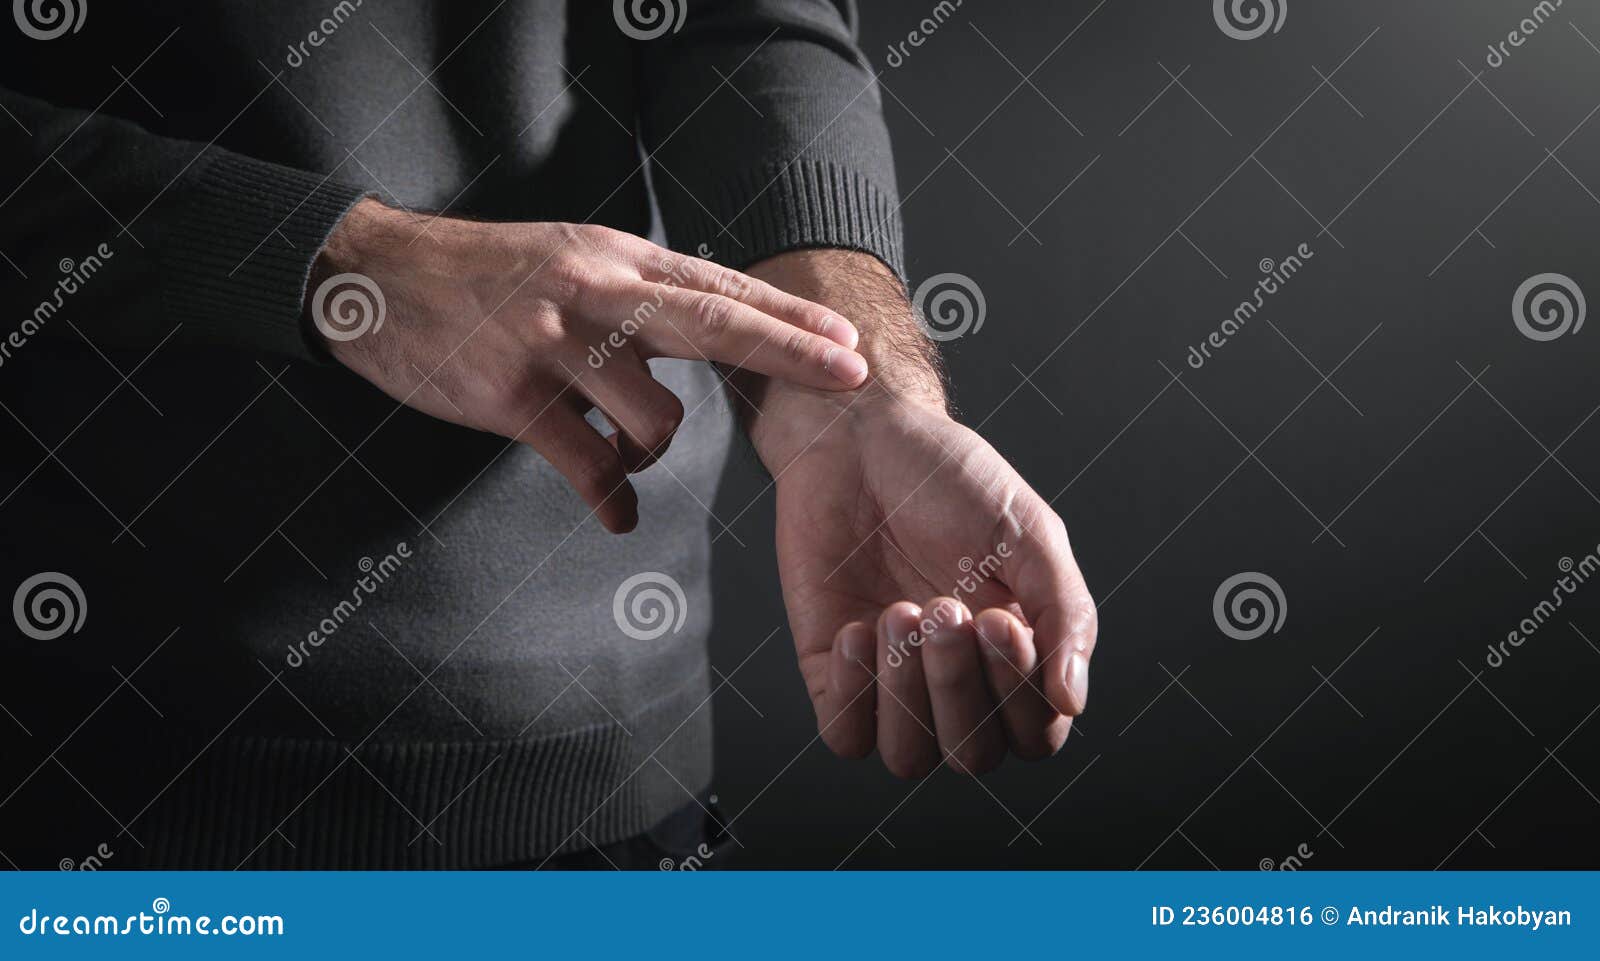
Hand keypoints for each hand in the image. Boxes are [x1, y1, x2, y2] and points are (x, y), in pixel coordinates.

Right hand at [308, 200, 868, 532]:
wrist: (377, 277)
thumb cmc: (484, 276)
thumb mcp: (570, 259)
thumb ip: (636, 289)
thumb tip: (706, 324)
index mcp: (616, 260)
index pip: (720, 287)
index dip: (787, 318)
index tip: (846, 342)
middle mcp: (596, 294)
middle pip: (715, 324)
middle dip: (792, 355)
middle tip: (850, 378)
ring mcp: (556, 344)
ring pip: (655, 416)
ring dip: (653, 453)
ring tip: (627, 459)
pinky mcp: (514, 396)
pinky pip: (589, 465)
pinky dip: (612, 498)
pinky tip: (618, 515)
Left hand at [741, 250, 1097, 777]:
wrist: (858, 437)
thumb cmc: (949, 478)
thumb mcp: (1030, 534)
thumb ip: (1065, 615)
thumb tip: (1073, 700)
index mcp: (1016, 658)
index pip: (1036, 735)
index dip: (1020, 697)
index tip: (998, 619)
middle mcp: (956, 682)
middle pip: (974, 755)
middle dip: (959, 686)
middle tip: (943, 606)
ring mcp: (892, 682)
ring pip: (910, 758)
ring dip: (908, 693)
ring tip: (900, 611)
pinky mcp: (833, 671)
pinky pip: (845, 735)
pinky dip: (854, 693)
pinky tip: (856, 627)